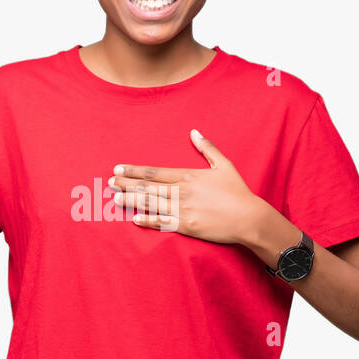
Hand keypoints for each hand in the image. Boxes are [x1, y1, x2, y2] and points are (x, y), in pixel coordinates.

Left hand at [108, 129, 266, 245]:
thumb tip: (194, 132)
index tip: (118, 169)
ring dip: (131, 200)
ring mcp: (183, 209)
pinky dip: (148, 221)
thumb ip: (207, 148)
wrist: (249, 217)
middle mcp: (181, 191)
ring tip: (115, 198)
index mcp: (187, 176)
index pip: (154, 172)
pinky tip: (135, 219)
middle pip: (147, 187)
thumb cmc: (237, 191)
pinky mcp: (187, 226)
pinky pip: (162, 223)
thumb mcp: (224, 165)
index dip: (134, 171)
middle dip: (126, 184)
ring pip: (151, 204)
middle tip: (109, 183)